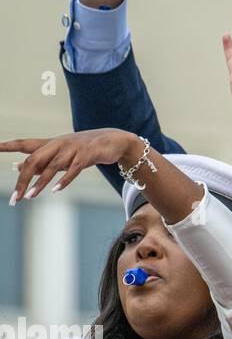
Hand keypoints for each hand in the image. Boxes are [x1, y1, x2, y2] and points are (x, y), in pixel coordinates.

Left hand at [1, 129, 138, 203]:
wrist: (114, 141)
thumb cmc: (83, 149)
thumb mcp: (60, 155)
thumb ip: (40, 161)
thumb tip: (16, 168)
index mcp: (50, 143)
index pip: (24, 143)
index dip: (7, 146)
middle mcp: (59, 143)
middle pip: (35, 159)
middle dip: (23, 179)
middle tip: (15, 198)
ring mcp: (74, 148)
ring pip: (53, 166)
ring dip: (41, 182)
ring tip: (30, 196)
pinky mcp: (88, 154)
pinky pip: (74, 168)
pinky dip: (65, 179)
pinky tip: (56, 190)